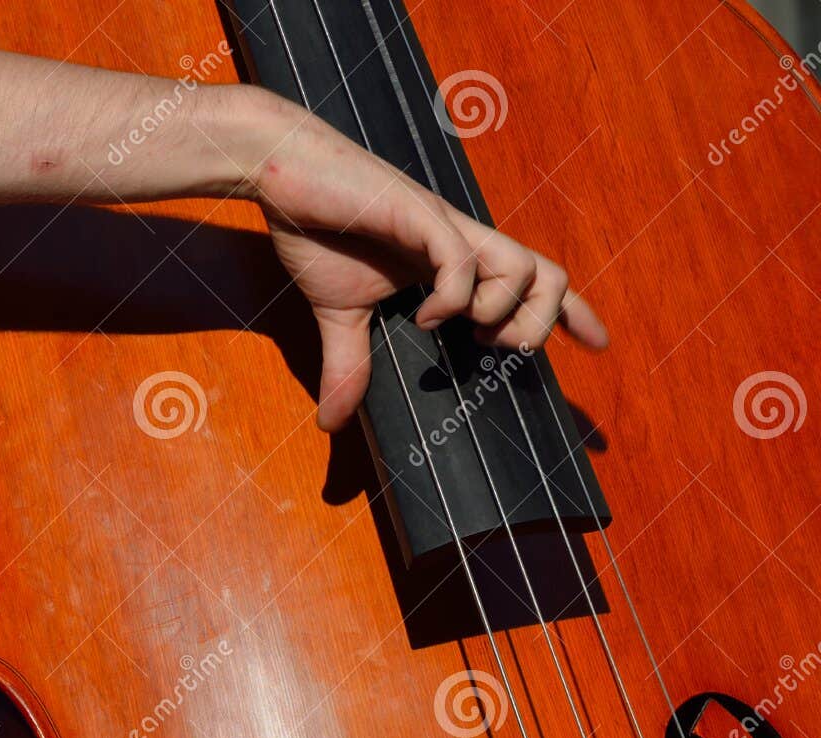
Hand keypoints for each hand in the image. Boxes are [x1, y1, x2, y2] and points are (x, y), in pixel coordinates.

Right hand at [249, 113, 608, 430]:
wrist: (283, 170)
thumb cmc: (317, 230)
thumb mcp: (337, 313)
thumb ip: (348, 366)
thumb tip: (331, 424)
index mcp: (454, 258)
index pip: (533, 282)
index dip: (570, 313)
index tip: (598, 344)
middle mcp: (462, 239)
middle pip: (548, 275)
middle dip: (542, 325)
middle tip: (497, 347)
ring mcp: (444, 226)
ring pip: (522, 268)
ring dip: (501, 312)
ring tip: (463, 328)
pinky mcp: (417, 215)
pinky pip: (462, 261)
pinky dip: (452, 299)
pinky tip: (423, 313)